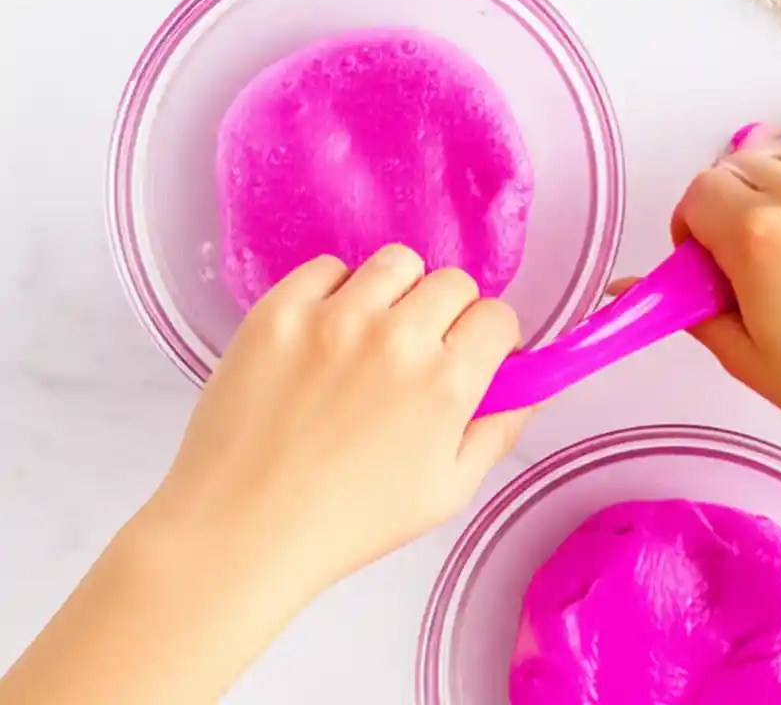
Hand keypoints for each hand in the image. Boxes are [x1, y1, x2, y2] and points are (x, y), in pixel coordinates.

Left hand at [142, 244, 530, 593]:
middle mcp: (396, 338)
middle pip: (453, 283)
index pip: (498, 317)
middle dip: (451, 313)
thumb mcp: (447, 493)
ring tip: (375, 333)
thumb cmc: (348, 522)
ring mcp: (333, 318)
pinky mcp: (278, 311)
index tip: (476, 357)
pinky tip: (326, 333)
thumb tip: (529, 389)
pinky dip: (336, 292)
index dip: (493, 339)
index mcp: (446, 384)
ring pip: (396, 264)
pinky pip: (327, 268)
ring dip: (399, 292)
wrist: (240, 529)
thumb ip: (498, 432)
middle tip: (424, 351)